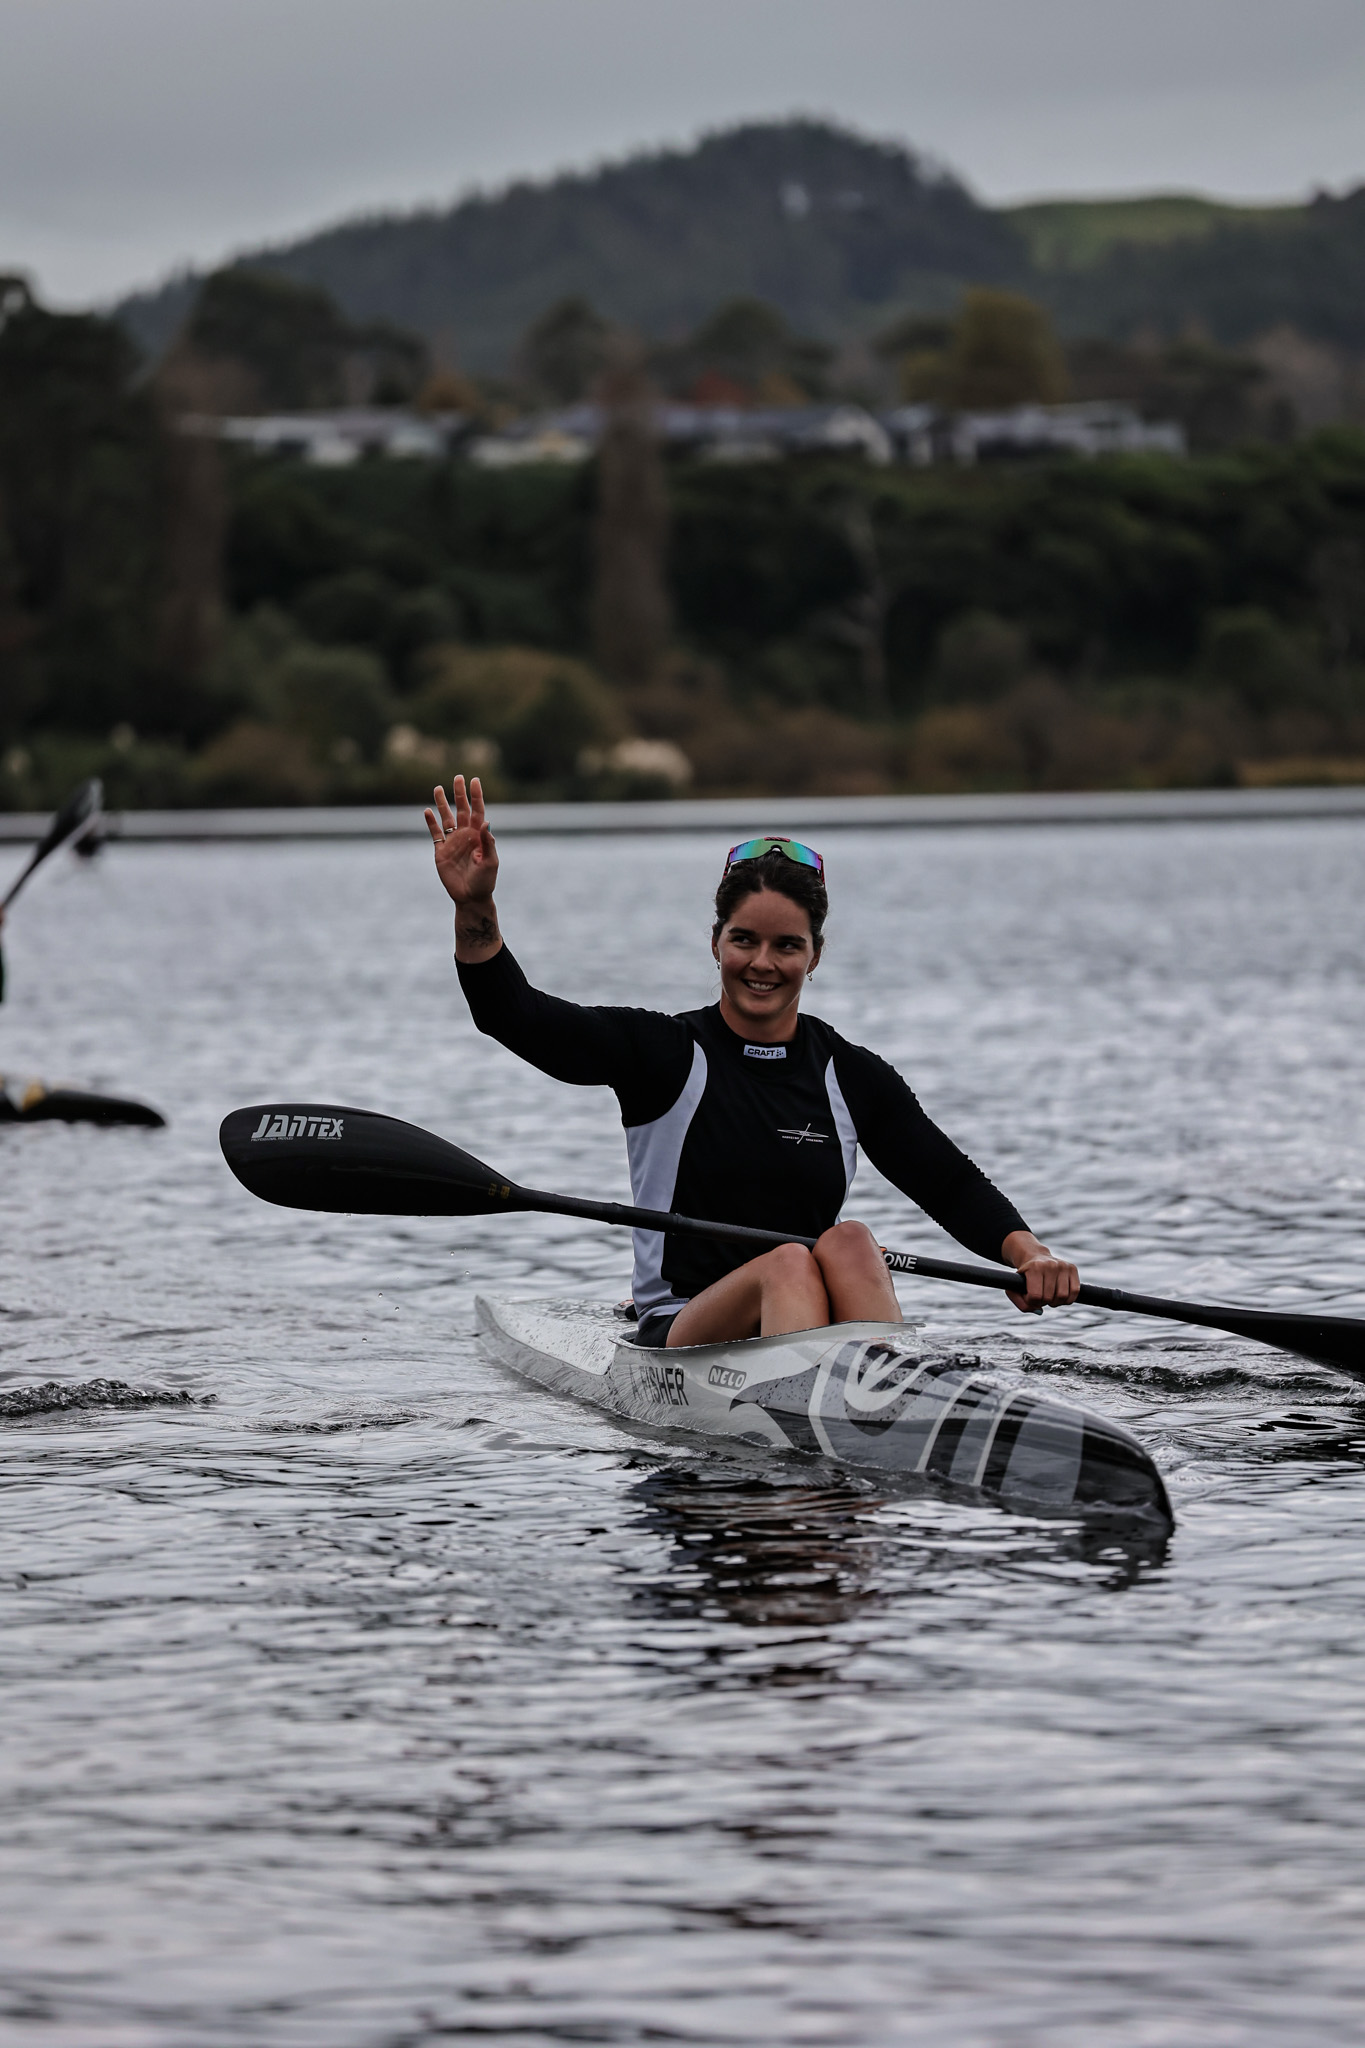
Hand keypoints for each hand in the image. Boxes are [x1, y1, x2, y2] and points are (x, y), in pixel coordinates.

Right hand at [425, 776, 498, 907]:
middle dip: (460, 794)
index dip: (476, 796)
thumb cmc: (485, 881)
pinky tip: (427, 811)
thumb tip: (486, 823)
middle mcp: (466, 835)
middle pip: (462, 810)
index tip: (474, 780)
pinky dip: (431, 823)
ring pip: (446, 818)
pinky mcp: (441, 851)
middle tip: (458, 777)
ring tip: (438, 788)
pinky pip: (435, 834)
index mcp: (479, 836)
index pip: (478, 811)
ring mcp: (453, 842)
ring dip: (443, 804)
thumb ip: (488, 843)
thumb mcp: (490, 862)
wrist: (470, 898)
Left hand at [1001, 1230, 1079, 1313]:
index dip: (1031, 1302)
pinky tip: (1059, 1295)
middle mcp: (1050, 1265)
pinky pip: (1075, 1292)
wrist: (1036, 1257)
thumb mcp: (1015, 1287)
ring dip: (1056, 1302)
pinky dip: (1067, 1299)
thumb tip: (1039, 1311)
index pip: (1035, 1296)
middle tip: (1040, 1297)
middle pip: (1049, 1298)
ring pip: (1063, 1296)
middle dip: (1043, 1302)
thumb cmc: (1026, 1276)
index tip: (1029, 1297)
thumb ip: (1020, 1303)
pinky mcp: (1072, 1268)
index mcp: (1035, 1267)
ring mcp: (1063, 1265)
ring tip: (1050, 1296)